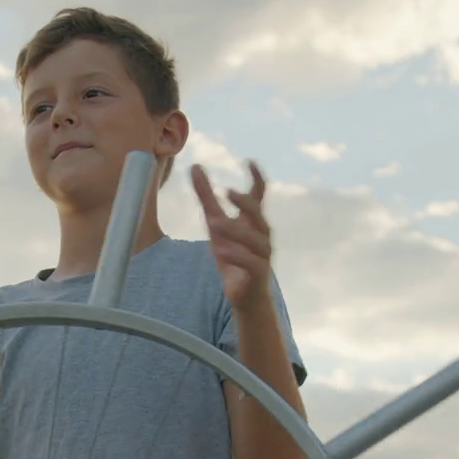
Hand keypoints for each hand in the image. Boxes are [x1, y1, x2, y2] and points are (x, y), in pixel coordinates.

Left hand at [191, 160, 272, 311]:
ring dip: (235, 230)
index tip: (249, 162)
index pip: (259, 196)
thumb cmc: (233, 256)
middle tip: (227, 191)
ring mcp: (263, 255)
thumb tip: (195, 167)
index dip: (257, 179)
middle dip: (245, 203)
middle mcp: (262, 235)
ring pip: (255, 239)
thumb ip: (206, 198)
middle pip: (258, 215)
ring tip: (214, 223)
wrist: (245, 296)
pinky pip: (251, 262)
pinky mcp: (259, 273)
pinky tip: (219, 250)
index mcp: (254, 221)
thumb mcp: (215, 225)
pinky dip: (236, 255)